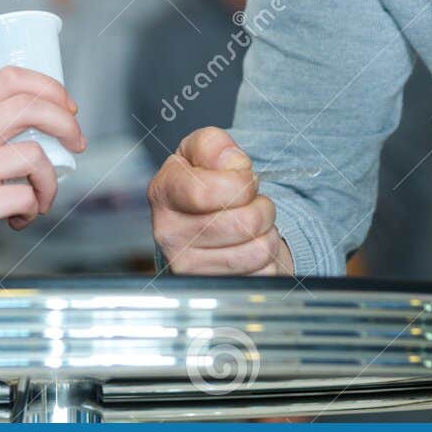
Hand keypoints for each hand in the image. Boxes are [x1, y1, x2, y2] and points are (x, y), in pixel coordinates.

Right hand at [0, 66, 84, 276]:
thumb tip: (47, 124)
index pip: (8, 80)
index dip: (48, 87)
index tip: (68, 108)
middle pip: (27, 108)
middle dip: (66, 124)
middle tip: (77, 144)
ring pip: (34, 157)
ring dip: (50, 182)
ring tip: (39, 199)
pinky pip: (24, 198)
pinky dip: (33, 211)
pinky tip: (18, 218)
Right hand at [148, 126, 292, 274]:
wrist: (206, 219)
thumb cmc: (205, 183)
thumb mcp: (203, 151)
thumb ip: (213, 144)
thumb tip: (229, 162)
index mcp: (163, 194)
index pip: (205, 193)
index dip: (239, 182)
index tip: (243, 179)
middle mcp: (170, 234)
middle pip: (242, 223)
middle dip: (261, 206)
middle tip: (251, 202)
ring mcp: (190, 266)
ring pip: (258, 250)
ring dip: (267, 232)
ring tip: (251, 223)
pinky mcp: (214, 287)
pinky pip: (264, 273)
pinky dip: (268, 259)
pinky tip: (248, 246)